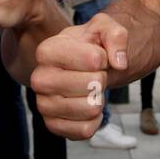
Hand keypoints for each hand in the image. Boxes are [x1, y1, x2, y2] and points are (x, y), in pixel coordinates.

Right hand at [30, 12, 127, 138]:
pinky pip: (84, 131)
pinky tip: (88, 106)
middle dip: (102, 79)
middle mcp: (39, 78)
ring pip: (90, 109)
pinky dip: (95, 121)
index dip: (104, 58)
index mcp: (47, 50)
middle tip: (94, 74)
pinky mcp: (52, 125)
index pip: (93, 60)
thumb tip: (119, 62)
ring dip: (99, 99)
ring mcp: (43, 104)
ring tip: (90, 90)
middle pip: (92, 85)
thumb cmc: (94, 45)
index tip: (96, 55)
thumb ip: (116, 35)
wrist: (89, 66)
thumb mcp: (106, 28)